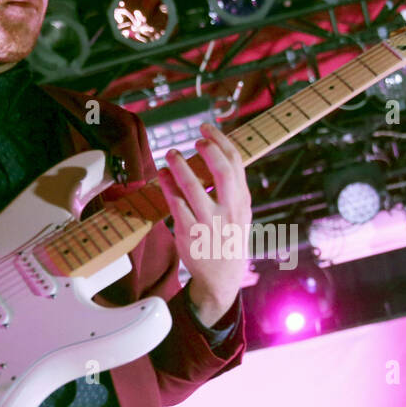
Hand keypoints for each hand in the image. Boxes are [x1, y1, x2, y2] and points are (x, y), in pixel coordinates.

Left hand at [156, 122, 250, 326]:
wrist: (222, 278)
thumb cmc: (228, 238)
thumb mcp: (240, 213)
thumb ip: (232, 187)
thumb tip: (219, 153)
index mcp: (243, 202)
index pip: (236, 163)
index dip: (221, 140)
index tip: (206, 128)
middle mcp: (229, 211)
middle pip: (222, 171)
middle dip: (207, 149)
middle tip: (194, 139)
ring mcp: (209, 223)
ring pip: (193, 187)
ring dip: (179, 165)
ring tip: (171, 153)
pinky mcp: (189, 234)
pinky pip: (176, 205)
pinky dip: (167, 186)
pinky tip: (162, 176)